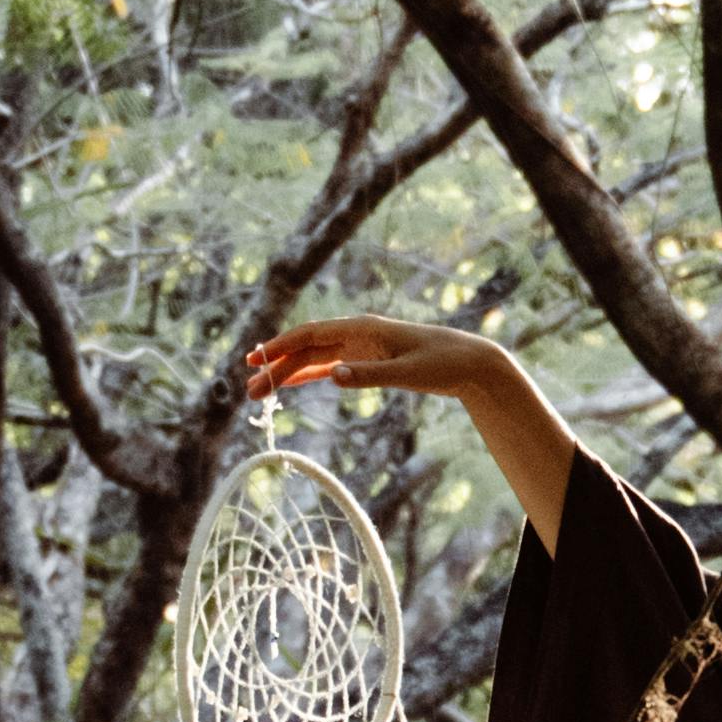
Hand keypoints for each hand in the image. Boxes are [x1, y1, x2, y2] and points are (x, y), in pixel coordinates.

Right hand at [247, 315, 578, 545]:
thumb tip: (331, 376)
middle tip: (250, 391)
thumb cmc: (445, 364)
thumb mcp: (409, 372)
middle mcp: (358, 333)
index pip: (311, 335)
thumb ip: (369, 375)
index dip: (280, 346)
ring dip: (287, 373)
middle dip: (276, 368)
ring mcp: (362, 346)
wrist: (471, 363)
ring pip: (314, 358)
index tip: (254, 360)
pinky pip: (330, 365)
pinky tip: (291, 384)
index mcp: (364, 329)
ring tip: (259, 392)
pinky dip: (308, 374)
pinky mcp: (368, 359)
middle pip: (307, 349)